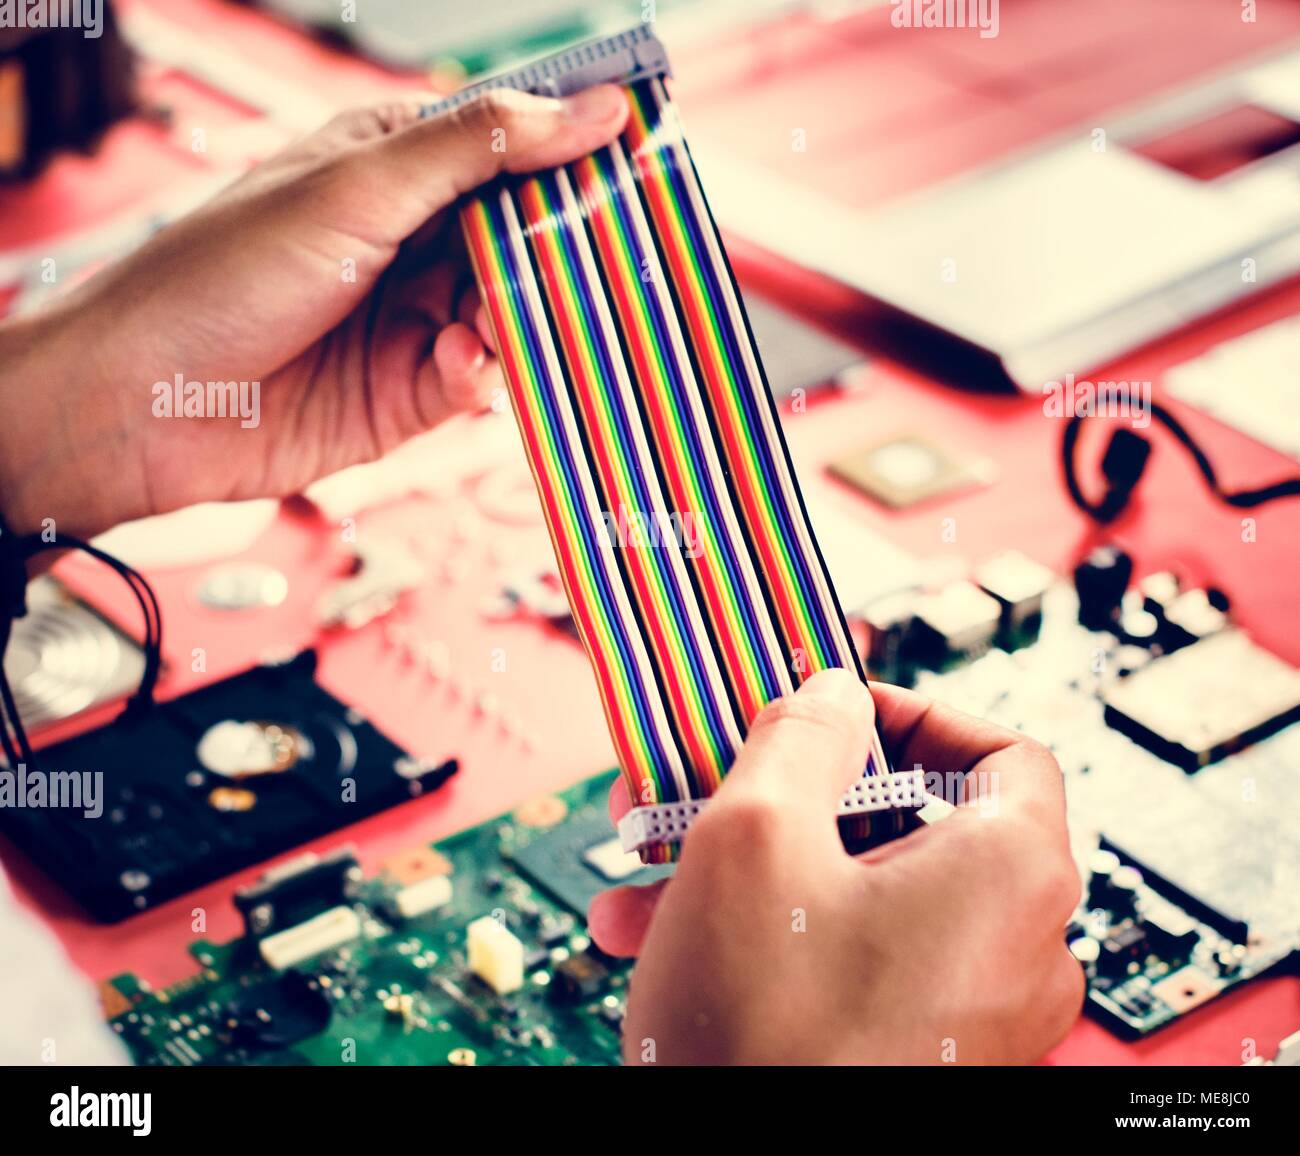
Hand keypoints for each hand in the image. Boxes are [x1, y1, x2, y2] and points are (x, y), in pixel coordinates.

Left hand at [0, 86, 629, 537]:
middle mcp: (414, 242)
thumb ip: (480, 148)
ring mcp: (415, 319)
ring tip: (504, 314)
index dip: (575, 150)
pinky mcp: (410, 395)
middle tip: (610, 254)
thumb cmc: (225, 271)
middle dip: (562, 246)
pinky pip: (478, 378)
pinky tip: (458, 361)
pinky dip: (480, 370)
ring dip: (522, 316)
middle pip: (525, 236)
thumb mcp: (359, 187)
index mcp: (398, 168)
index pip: (512, 147)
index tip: (640, 153)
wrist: (144, 402)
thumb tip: (594, 106)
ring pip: (514, 312)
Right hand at [589, 669, 1083, 1064]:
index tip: (834, 711)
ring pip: (856, 895)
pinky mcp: (916, 1055)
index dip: (911, 714)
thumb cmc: (770, 1043)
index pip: (1000, 751)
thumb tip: (832, 696)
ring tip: (653, 874)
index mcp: (1008, 876)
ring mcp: (965, 1011)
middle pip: (903, 823)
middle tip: (713, 786)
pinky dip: (767, 934)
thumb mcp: (756, 837)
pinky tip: (668, 937)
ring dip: (750, 870)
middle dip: (783, 799)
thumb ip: (800, 736)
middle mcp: (1009, 947)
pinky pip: (846, 959)